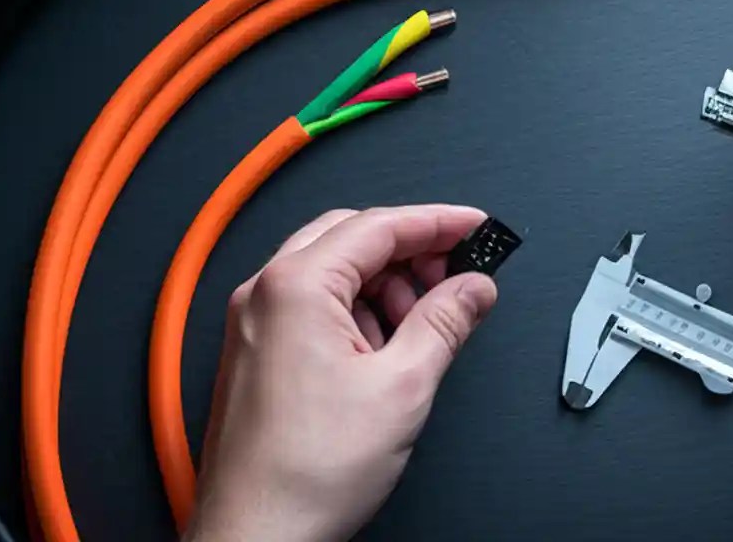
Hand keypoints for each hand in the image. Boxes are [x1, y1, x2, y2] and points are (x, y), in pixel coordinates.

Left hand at [184, 205, 498, 541]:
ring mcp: (255, 323)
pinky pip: (314, 307)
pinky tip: (387, 350)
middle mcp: (264, 294)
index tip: (477, 226)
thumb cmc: (305, 472)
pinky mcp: (257, 353)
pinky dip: (358, 313)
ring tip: (423, 326)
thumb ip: (445, 323)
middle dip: (410, 252)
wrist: (256, 535)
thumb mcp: (403, 386)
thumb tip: (473, 287)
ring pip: (333, 273)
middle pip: (351, 239)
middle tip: (457, 275)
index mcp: (295, 287)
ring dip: (385, 286)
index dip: (437, 222)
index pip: (378, 226)